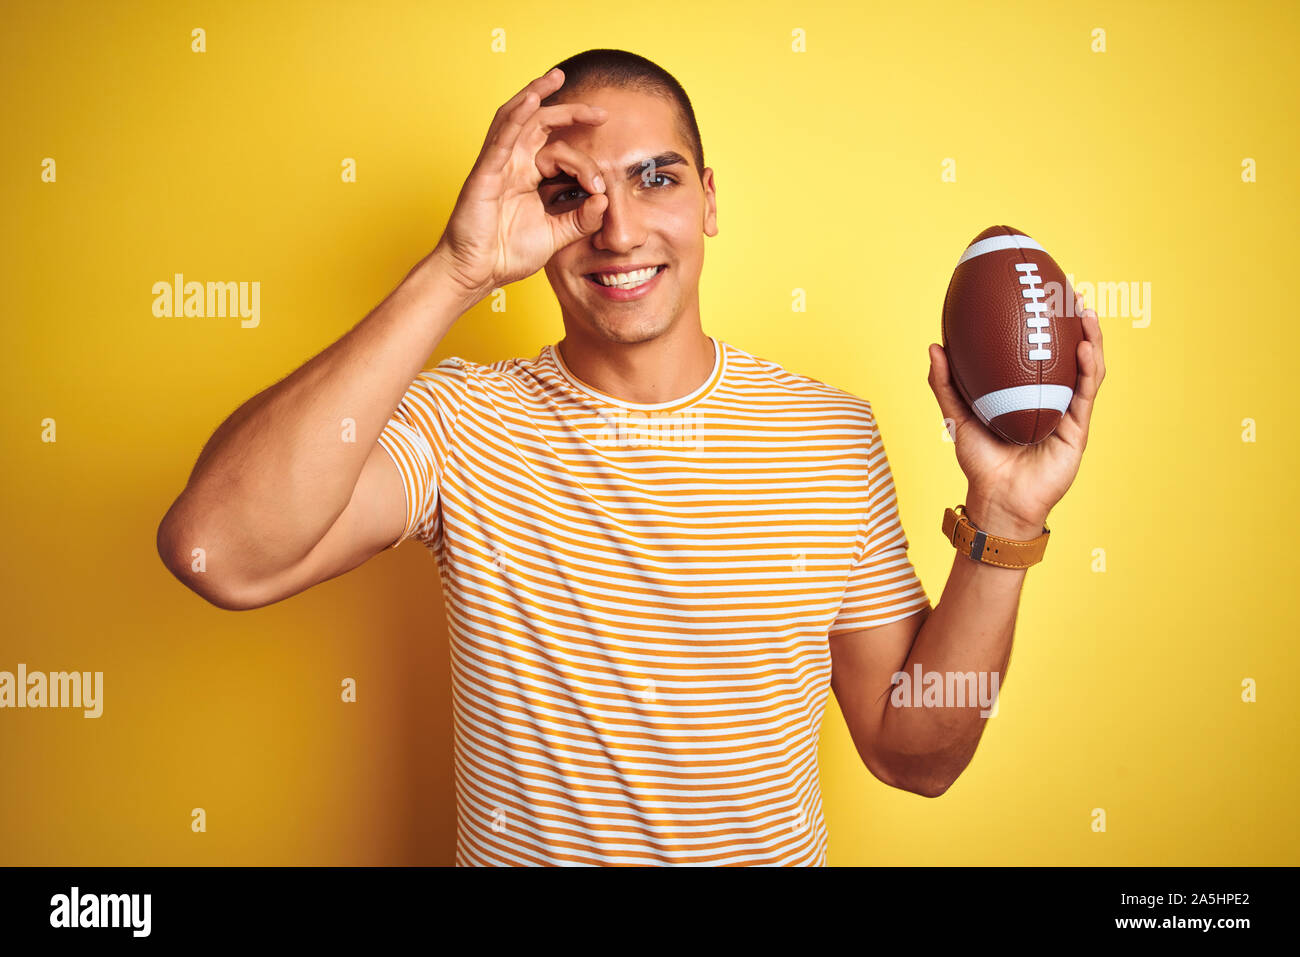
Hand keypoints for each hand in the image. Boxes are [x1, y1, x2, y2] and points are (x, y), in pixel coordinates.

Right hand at [433, 67, 609, 301]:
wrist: (476, 273)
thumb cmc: (506, 254)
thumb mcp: (555, 236)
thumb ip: (580, 219)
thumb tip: (605, 200)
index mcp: (528, 176)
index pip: (561, 154)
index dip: (585, 166)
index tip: (600, 189)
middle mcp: (513, 164)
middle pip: (541, 124)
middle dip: (570, 112)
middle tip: (600, 112)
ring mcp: (497, 165)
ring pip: (516, 119)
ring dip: (535, 95)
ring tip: (555, 77)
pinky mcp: (484, 173)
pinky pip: (500, 139)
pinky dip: (515, 117)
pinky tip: (530, 101)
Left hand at [927, 296, 1105, 538]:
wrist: (998, 501)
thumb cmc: (979, 463)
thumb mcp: (956, 417)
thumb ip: (945, 384)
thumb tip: (934, 346)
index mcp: (1025, 392)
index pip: (1035, 351)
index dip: (1038, 323)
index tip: (1034, 290)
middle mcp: (1050, 397)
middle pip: (1065, 352)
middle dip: (1068, 319)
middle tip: (1064, 287)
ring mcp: (1067, 412)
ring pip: (1085, 366)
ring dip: (1088, 335)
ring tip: (1083, 307)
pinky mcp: (1078, 428)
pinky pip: (1087, 391)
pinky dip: (1089, 366)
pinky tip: (1086, 344)